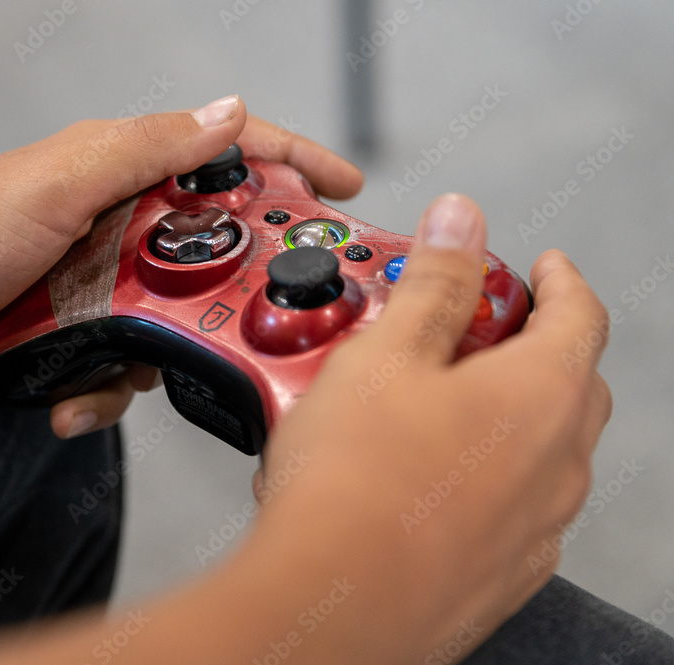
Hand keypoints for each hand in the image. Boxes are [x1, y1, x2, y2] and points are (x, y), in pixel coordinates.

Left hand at [0, 96, 362, 438]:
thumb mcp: (61, 180)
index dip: (293, 165)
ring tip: (112, 368)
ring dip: (156, 359)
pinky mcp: (77, 340)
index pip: (227, 156)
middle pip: (218, 252)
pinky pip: (124, 373)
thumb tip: (230, 113)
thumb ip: (147, 148)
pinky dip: (102, 395)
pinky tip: (68, 400)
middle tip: (253, 322)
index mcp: (124, 175)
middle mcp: (121, 229)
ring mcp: (101, 288)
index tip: (345, 187)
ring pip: (177, 327)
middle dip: (237, 292)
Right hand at [244, 194, 611, 663]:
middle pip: (566, 380)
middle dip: (526, 345)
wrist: (333, 600)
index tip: (539, 265)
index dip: (556, 278)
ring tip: (423, 406)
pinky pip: (506, 505)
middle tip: (467, 332)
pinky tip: (417, 476)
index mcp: (543, 394)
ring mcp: (534, 525)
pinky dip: (479, 475)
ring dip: (499, 414)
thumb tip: (462, 220)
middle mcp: (558, 463)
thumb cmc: (360, 485)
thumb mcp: (388, 352)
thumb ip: (434, 280)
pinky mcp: (499, 572)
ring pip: (536, 448)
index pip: (577, 312)